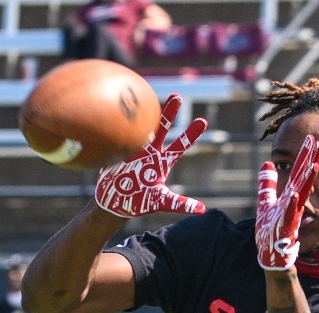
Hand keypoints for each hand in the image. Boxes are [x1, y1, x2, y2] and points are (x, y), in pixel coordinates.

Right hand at [94, 94, 207, 219]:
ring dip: (143, 112)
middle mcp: (151, 151)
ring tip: (143, 96)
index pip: (180, 145)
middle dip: (169, 112)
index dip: (191, 134)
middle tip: (178, 96)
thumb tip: (202, 210)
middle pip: (162, 128)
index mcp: (163, 161)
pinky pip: (122, 134)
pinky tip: (119, 107)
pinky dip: (122, 122)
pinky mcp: (118, 149)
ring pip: (141, 126)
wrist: (115, 201)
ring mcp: (134, 148)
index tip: (203, 121)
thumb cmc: (140, 202)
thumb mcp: (161, 202)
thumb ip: (180, 204)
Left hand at [255, 135, 318, 271]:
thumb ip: (267, 185)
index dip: (305, 155)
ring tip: (314, 165)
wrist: (272, 257)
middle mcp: (294, 204)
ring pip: (302, 195)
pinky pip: (290, 215)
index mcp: (290, 197)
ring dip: (308, 180)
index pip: (299, 172)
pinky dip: (292, 204)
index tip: (311, 138)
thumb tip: (267, 164)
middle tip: (318, 142)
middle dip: (310, 160)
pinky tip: (294, 193)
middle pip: (304, 178)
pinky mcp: (286, 227)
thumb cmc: (271, 232)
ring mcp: (292, 215)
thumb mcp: (267, 204)